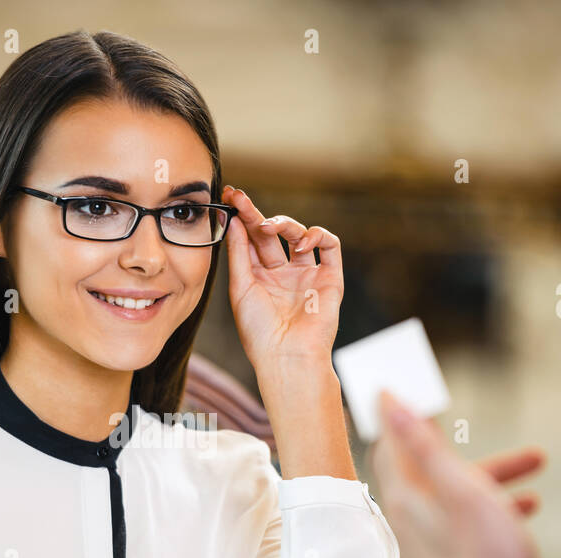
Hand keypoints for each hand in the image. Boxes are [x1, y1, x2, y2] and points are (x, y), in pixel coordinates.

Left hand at [221, 185, 343, 370]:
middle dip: (257, 214)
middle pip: (272, 234)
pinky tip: (302, 244)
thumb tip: (235, 221)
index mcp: (259, 278)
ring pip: (300, 235)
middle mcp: (283, 274)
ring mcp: (307, 275)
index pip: (251, 240)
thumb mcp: (240, 288)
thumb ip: (239, 253)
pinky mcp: (330, 278)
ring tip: (269, 227)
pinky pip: (331, 246)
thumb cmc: (259, 331)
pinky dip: (318, 236)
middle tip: (241, 199)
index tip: (229, 197)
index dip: (242, 217)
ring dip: (285, 223)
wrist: (287, 356)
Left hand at [369, 391, 544, 557]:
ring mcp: (427, 539)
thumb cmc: (486, 556)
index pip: (390, 441)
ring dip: (490, 471)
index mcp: (404, 497)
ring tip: (535, 458)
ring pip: (454, 490)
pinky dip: (493, 503)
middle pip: (425, 463)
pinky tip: (529, 503)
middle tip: (461, 404)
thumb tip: (386, 400)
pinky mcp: (447, 557)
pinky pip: (465, 518)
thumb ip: (424, 444)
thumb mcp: (462, 488)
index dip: (401, 410)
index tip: (413, 383)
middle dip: (460, 440)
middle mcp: (408, 517)